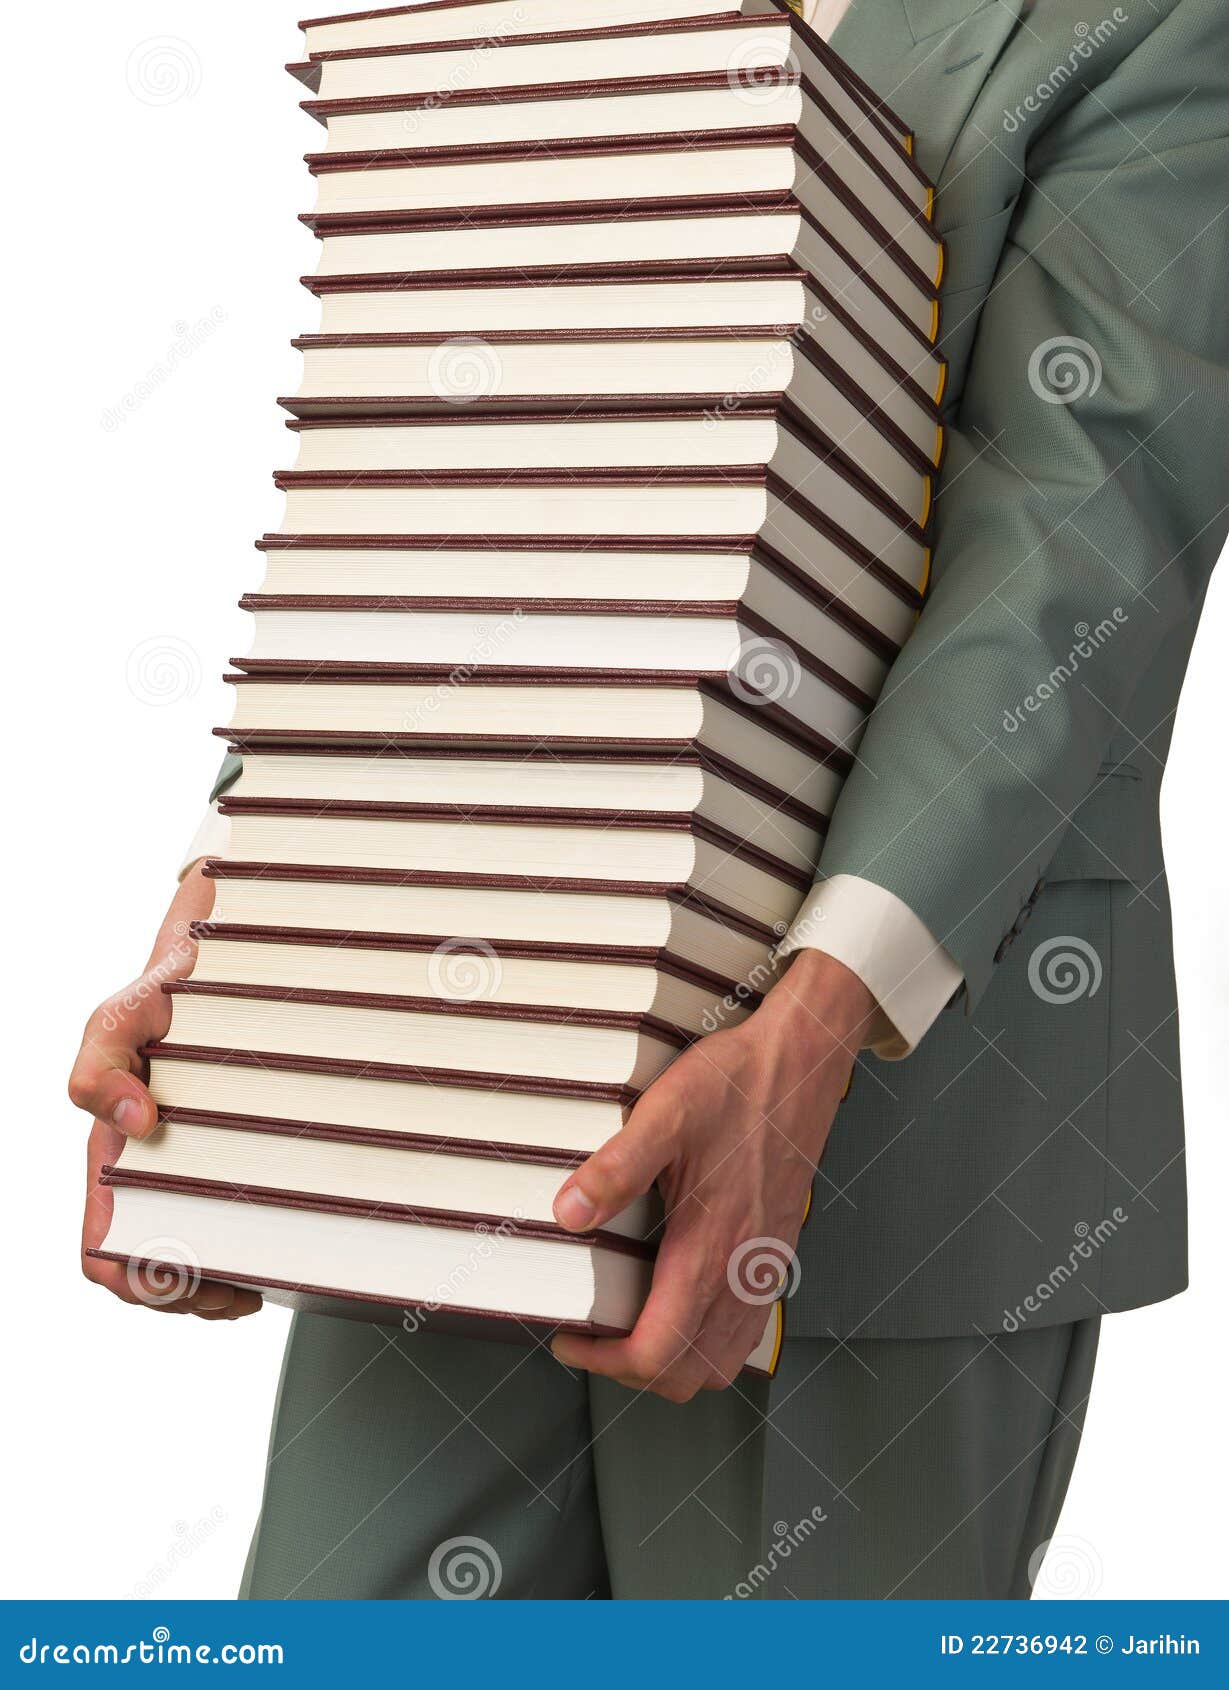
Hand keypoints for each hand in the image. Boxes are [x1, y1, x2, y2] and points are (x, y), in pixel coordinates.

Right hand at [68, 865, 261, 1319]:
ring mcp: (191, 1172)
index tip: (183, 1278)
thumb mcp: (121, 1018)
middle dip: (193, 1297)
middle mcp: (149, 1174)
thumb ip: (101, 1065)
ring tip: (264, 1277)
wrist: (216, 971)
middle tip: (240, 1290)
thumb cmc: (162, 998)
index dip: (135, 1280)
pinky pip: (238, 1223)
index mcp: (112, 1157)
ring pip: (197, 1261)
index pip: (104, 1249)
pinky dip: (255, 1250)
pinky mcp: (236, 1160)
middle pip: (154, 1274)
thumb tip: (131, 1123)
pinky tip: (280, 1244)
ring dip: (225, 1285)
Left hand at [550, 949, 877, 1400]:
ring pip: (721, 1361)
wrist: (803, 1064)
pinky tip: (679, 1302)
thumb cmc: (737, 1085)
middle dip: (633, 1372)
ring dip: (672, 1363)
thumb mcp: (666, 1113)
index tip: (569, 1338)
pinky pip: (744, 1331)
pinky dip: (706, 1342)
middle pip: (688, 1375)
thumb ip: (617, 1167)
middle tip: (592, 1338)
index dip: (604, 1362)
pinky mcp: (775, 1253)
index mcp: (710, 1247)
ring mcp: (763, 1267)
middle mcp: (742, 1271)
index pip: (658, 1352)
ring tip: (629, 1329)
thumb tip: (568, 1213)